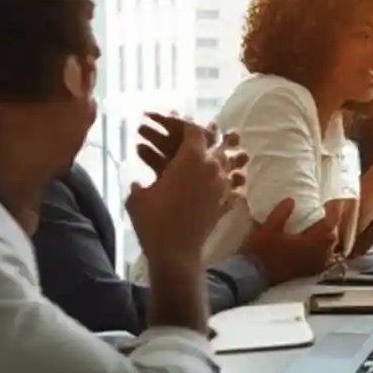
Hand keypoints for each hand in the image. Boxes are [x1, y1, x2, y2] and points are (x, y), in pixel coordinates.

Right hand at [128, 122, 246, 269]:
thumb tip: (139, 182)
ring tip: (213, 151)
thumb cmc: (153, 220)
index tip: (173, 121)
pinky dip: (230, 179)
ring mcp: (222, 185)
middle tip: (194, 133)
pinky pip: (233, 184)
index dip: (182, 122)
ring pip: (228, 161)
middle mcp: (213, 168)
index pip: (193, 129)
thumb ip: (141, 183)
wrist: (176, 252)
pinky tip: (226, 179)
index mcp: (192, 159)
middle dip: (204, 134)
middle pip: (216, 141)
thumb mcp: (138, 196)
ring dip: (221, 154)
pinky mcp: (226, 202)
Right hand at [241, 198, 339, 284]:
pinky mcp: (306, 271)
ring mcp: (312, 265)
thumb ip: (281, 213)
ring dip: (330, 237)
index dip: (333, 213)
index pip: (329, 226)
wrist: (252, 276)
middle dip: (333, 224)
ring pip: (329, 250)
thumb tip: (291, 200)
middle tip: (328, 213)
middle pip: (332, 238)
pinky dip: (325, 250)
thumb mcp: (268, 228)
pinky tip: (318, 245)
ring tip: (324, 227)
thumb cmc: (261, 251)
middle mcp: (314, 255)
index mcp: (308, 243)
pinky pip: (323, 260)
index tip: (330, 202)